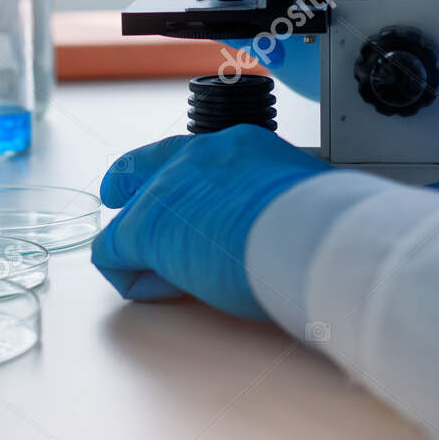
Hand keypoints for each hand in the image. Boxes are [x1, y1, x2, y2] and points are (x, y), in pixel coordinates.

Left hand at [91, 125, 332, 319]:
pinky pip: (114, 255)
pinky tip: (166, 291)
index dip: (159, 175)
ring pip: (132, 224)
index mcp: (238, 148)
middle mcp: (196, 157)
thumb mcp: (300, 201)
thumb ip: (272, 208)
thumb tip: (277, 232)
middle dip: (136, 206)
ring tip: (191, 285)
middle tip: (133, 229)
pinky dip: (135, 280)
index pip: (185, 155)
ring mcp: (167, 189)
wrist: (316, 237)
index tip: (143, 191)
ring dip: (153, 259)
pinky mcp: (146, 228)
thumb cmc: (324, 229)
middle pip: (144, 177)